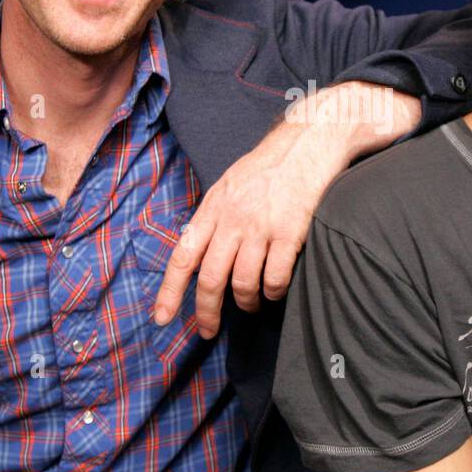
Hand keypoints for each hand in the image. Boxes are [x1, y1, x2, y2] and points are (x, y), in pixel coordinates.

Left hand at [151, 81, 419, 338]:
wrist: (309, 141)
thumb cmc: (270, 165)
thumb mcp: (230, 184)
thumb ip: (215, 216)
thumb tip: (200, 249)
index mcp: (213, 208)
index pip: (183, 256)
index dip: (169, 291)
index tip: (161, 318)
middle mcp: (232, 219)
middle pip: (210, 278)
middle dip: (206, 312)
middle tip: (209, 330)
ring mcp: (261, 226)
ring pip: (243, 283)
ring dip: (246, 303)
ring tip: (251, 304)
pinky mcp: (290, 232)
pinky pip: (275, 278)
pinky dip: (273, 292)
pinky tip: (276, 290)